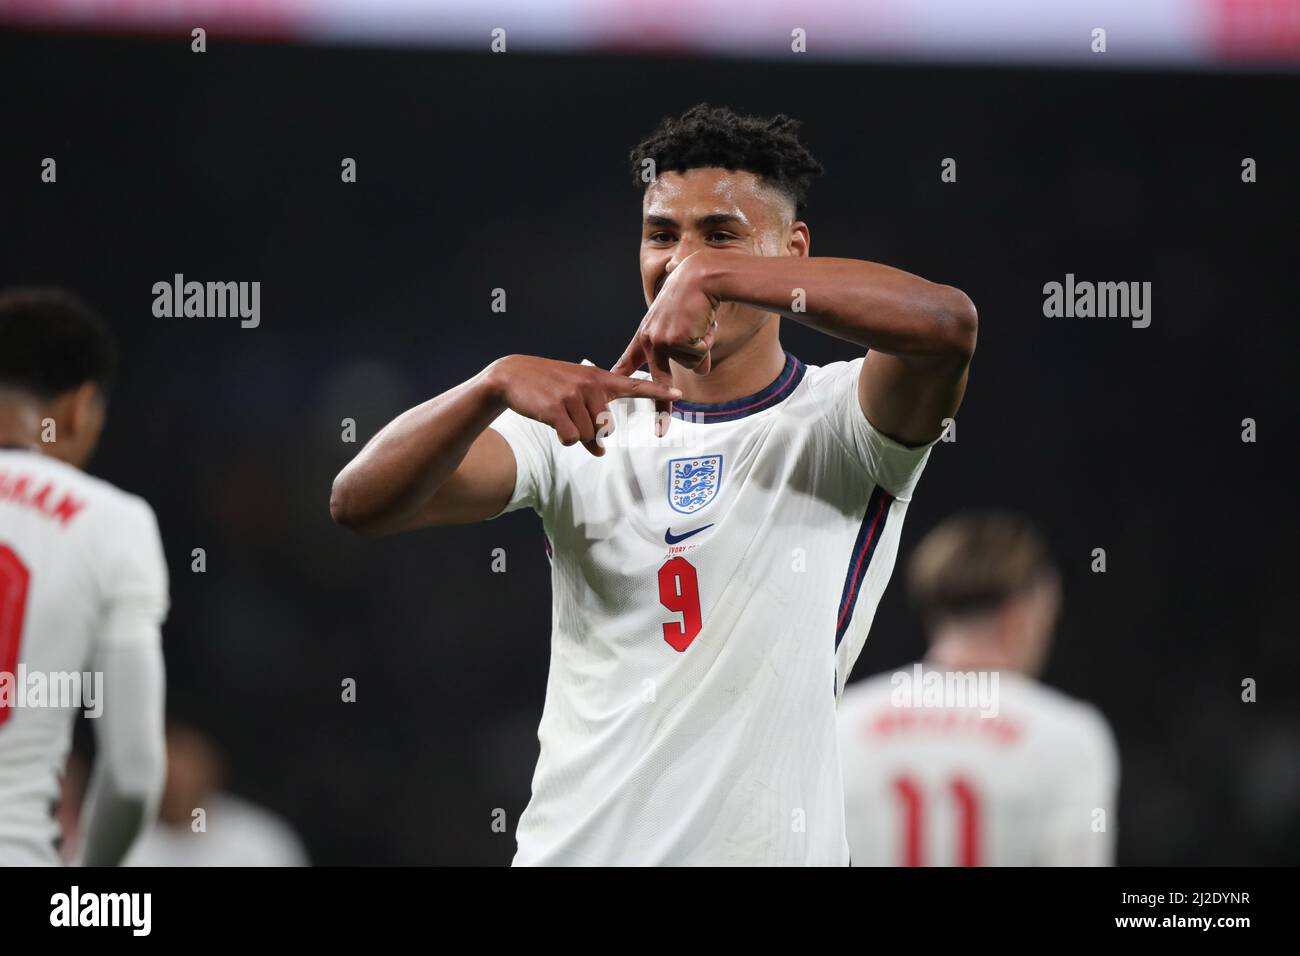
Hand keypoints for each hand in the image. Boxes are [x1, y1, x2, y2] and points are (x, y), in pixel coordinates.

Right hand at [486, 355, 681, 455]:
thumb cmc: (549, 387)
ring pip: (588, 436)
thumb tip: (602, 452)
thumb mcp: (574, 397)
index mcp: (599, 379)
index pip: (635, 386)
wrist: (512, 375)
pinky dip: (562, 437)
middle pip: (605, 428)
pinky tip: (550, 421)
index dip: (659, 392)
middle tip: (568, 413)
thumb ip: (593, 419)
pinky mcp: (557, 409)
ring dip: (573, 433)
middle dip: (588, 430)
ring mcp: (574, 396)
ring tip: (557, 413)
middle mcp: (591, 385)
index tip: (680, 394)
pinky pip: (572, 439)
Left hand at [611, 252, 720, 433]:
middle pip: (658, 381)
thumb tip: (700, 372)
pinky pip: (701, 354)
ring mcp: (662, 339)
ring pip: (691, 363)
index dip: (618, 384)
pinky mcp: (677, 338)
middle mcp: (650, 340)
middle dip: (662, 410)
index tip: (606, 401)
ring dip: (702, 347)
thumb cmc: (692, 300)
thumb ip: (684, 351)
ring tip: (699, 322)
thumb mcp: (681, 327)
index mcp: (645, 336)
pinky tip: (703, 321)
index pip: (628, 364)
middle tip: (661, 432)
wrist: (699, 277)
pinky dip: (708, 341)